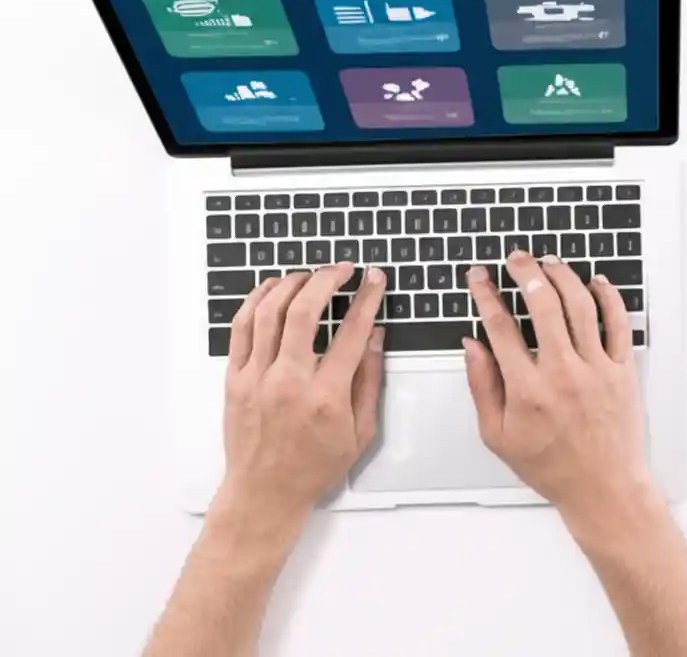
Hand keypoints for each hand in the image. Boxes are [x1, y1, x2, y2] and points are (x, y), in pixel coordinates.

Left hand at [216, 263, 386, 521]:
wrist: (265, 492)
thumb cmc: (314, 467)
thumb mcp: (361, 432)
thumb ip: (369, 380)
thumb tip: (375, 337)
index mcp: (326, 397)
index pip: (351, 332)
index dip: (367, 299)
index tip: (374, 280)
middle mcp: (289, 382)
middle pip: (304, 311)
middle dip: (326, 279)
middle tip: (342, 269)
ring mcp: (257, 378)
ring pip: (269, 313)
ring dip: (291, 284)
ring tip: (309, 274)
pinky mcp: (234, 379)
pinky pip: (241, 328)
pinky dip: (256, 301)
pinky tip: (271, 289)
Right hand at [463, 252, 656, 539]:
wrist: (603, 487)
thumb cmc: (551, 466)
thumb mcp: (499, 435)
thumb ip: (482, 387)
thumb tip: (472, 345)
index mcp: (527, 389)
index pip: (500, 327)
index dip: (486, 295)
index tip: (480, 278)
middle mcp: (563, 373)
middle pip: (543, 304)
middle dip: (524, 272)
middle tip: (515, 258)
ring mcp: (597, 369)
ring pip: (580, 306)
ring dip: (562, 276)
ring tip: (549, 262)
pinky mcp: (623, 371)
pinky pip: (618, 324)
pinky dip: (608, 297)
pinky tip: (595, 282)